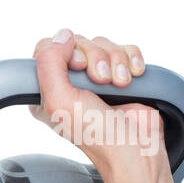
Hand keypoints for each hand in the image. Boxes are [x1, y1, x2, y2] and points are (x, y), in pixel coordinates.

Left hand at [28, 28, 165, 180]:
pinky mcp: (122, 75)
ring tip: (119, 85)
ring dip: (116, 62)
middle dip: (95, 58)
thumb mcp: (59, 101)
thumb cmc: (97, 133)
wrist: (137, 147)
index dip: (64, 51)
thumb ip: (49, 64)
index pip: (46, 48)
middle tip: (101, 81)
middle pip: (78, 41)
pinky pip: (126, 49)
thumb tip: (62, 35)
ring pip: (104, 43)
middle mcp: (70, 82)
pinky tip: (132, 78)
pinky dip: (132, 60)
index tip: (78, 70)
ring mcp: (97, 78)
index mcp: (47, 89)